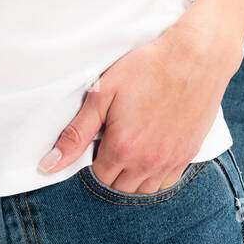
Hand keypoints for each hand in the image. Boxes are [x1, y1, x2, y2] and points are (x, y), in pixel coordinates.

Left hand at [38, 14, 242, 194]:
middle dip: (113, 169)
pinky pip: (169, 180)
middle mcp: (147, 161)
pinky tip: (155, 152)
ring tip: (135, 148)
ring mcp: (171, 159)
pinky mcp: (189, 152)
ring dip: (134, 176)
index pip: (98, 175)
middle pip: (120, 186)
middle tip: (117, 139)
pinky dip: (158, 173)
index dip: (95, 157)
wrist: (196, 55)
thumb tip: (48, 165)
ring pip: (145, 188)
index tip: (102, 136)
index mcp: (122, 147)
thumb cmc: (148, 67)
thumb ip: (76, 133)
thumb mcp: (103, 93)